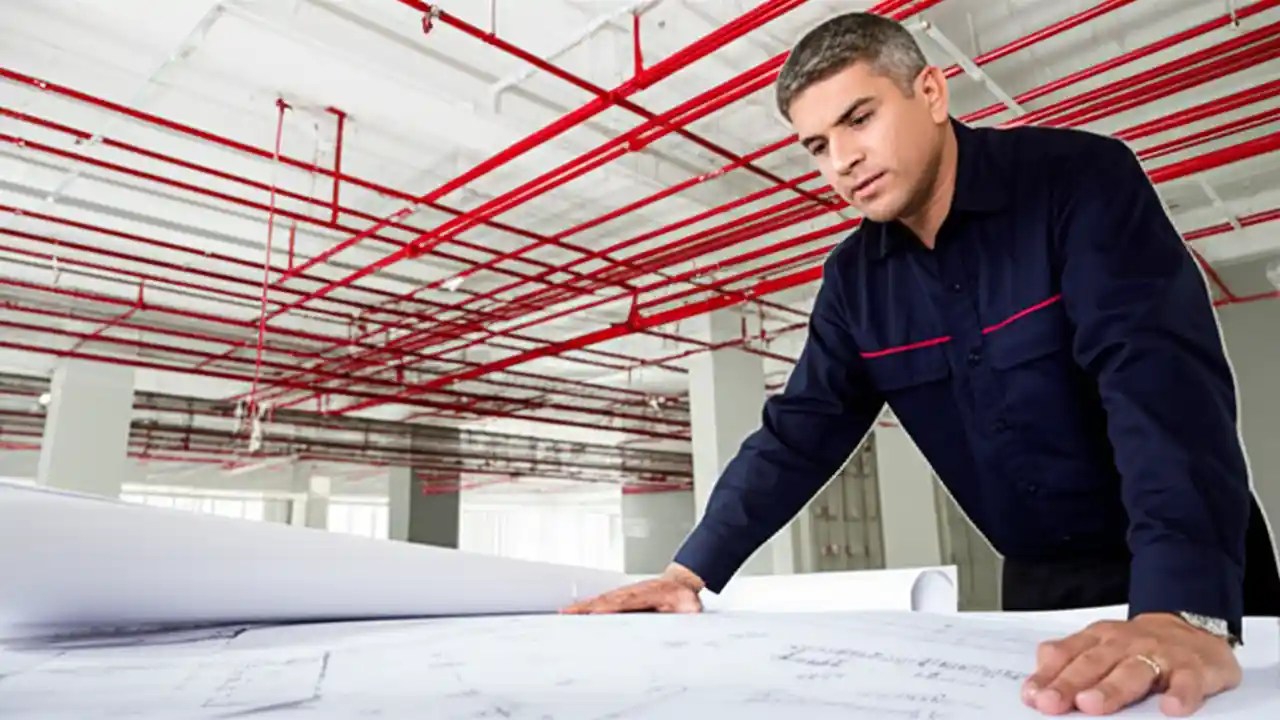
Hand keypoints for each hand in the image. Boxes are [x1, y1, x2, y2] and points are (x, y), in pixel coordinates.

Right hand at [561, 563, 704, 613]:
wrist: (680, 583)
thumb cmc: (683, 599)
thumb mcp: (690, 607)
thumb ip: (688, 613)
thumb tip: (688, 616)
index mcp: (646, 595)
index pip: (622, 601)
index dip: (606, 606)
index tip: (592, 612)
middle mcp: (631, 593)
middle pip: (604, 600)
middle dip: (585, 607)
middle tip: (566, 614)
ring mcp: (625, 594)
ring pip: (600, 600)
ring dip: (582, 606)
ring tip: (564, 613)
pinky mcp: (622, 598)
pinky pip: (602, 602)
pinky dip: (587, 606)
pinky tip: (576, 611)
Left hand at [1022, 613, 1240, 715]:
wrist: (1195, 629)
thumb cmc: (1138, 647)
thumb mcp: (1101, 646)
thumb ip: (1069, 661)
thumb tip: (1035, 685)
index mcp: (1098, 639)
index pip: (1067, 656)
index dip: (1047, 676)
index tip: (1031, 696)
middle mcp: (1125, 644)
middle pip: (1094, 664)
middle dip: (1070, 684)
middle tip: (1051, 703)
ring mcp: (1159, 655)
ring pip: (1133, 672)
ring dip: (1111, 689)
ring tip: (1092, 705)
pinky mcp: (1193, 669)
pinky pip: (1187, 683)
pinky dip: (1180, 695)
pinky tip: (1171, 709)